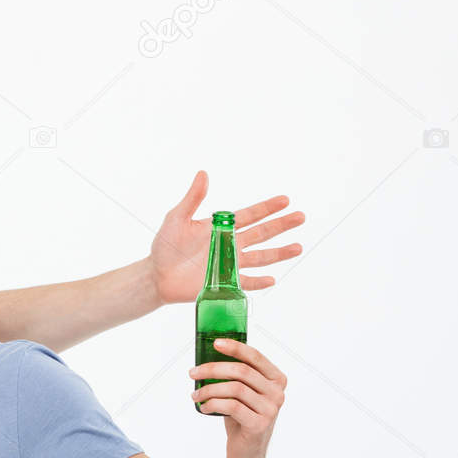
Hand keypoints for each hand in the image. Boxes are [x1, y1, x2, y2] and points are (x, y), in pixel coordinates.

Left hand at [148, 171, 303, 304]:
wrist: (157, 274)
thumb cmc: (166, 246)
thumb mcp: (177, 218)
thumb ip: (192, 199)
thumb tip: (203, 173)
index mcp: (221, 227)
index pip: (250, 215)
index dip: (267, 208)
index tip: (285, 200)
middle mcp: (230, 244)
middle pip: (262, 234)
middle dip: (281, 226)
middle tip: (301, 217)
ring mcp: (229, 264)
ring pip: (260, 257)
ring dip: (279, 253)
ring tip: (298, 247)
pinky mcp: (224, 283)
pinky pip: (245, 283)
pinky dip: (258, 282)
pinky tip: (272, 278)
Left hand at [190, 338, 286, 457]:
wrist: (247, 451)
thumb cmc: (242, 416)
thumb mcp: (241, 393)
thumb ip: (235, 375)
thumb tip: (209, 355)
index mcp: (276, 379)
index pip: (255, 356)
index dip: (235, 347)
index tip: (214, 343)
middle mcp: (277, 392)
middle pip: (241, 371)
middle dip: (212, 369)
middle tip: (193, 373)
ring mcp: (271, 409)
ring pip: (234, 388)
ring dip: (208, 389)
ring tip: (195, 395)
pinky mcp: (260, 424)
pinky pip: (231, 407)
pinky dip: (213, 404)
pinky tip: (204, 407)